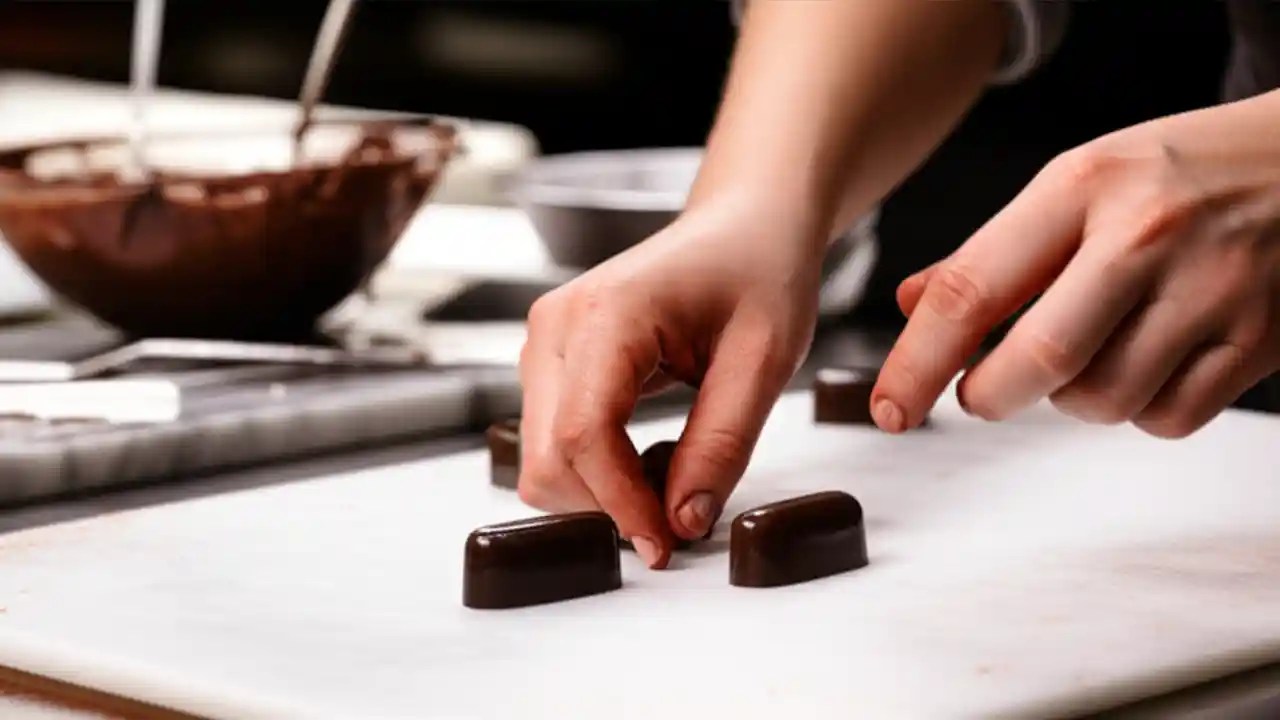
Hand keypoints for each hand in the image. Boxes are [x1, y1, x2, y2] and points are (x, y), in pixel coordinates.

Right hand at [517, 201, 824, 567]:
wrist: (742, 226)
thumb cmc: (758, 271)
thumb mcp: (764, 360)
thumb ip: (721, 443)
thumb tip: (683, 521)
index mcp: (605, 313)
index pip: (585, 435)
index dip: (622, 505)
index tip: (668, 545)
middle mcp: (555, 326)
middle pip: (548, 458)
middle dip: (606, 507)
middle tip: (676, 527)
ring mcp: (544, 342)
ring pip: (541, 458)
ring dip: (598, 492)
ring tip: (670, 481)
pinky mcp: (551, 361)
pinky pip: (552, 440)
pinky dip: (594, 470)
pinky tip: (646, 460)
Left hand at [875, 91, 1279, 436]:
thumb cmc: (1181, 172)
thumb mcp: (1079, 182)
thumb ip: (993, 250)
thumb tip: (914, 307)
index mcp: (1082, 185)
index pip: (972, 288)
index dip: (916, 361)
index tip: (888, 406)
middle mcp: (1146, 235)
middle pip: (1040, 359)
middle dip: (991, 395)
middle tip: (982, 393)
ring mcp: (1211, 290)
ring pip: (1101, 401)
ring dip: (1072, 400)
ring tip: (1091, 354)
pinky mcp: (1259, 341)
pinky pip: (1166, 419)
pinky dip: (1140, 411)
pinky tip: (1149, 364)